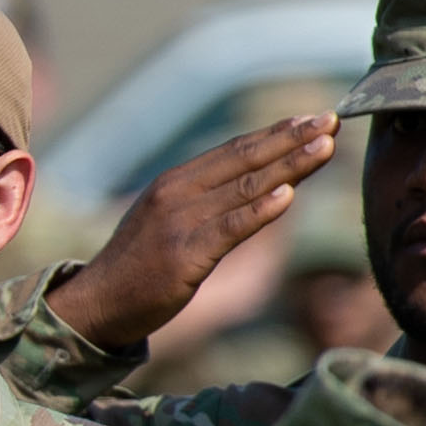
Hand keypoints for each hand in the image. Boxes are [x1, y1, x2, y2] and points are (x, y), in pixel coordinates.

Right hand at [55, 114, 335, 352]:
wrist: (94, 306)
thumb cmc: (137, 268)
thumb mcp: (169, 223)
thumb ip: (210, 204)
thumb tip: (262, 190)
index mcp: (175, 182)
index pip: (234, 150)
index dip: (276, 133)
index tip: (314, 119)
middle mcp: (176, 194)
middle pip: (244, 159)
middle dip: (291, 139)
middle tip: (330, 120)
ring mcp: (179, 223)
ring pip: (244, 188)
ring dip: (289, 165)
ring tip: (324, 148)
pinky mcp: (184, 255)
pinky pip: (229, 228)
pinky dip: (259, 210)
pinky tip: (288, 196)